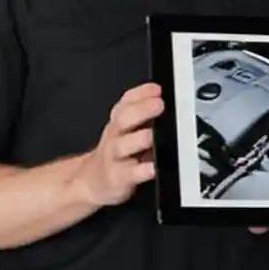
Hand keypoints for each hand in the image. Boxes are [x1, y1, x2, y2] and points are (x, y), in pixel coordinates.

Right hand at [71, 83, 163, 206]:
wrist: (93, 180)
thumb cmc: (118, 151)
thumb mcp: (126, 128)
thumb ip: (145, 113)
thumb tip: (174, 102)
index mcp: (120, 120)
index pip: (126, 101)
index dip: (141, 93)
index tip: (157, 89)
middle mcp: (116, 135)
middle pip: (124, 119)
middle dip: (141, 110)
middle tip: (159, 104)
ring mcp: (116, 157)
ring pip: (124, 146)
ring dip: (140, 138)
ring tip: (152, 134)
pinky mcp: (120, 178)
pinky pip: (132, 174)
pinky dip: (145, 170)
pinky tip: (155, 166)